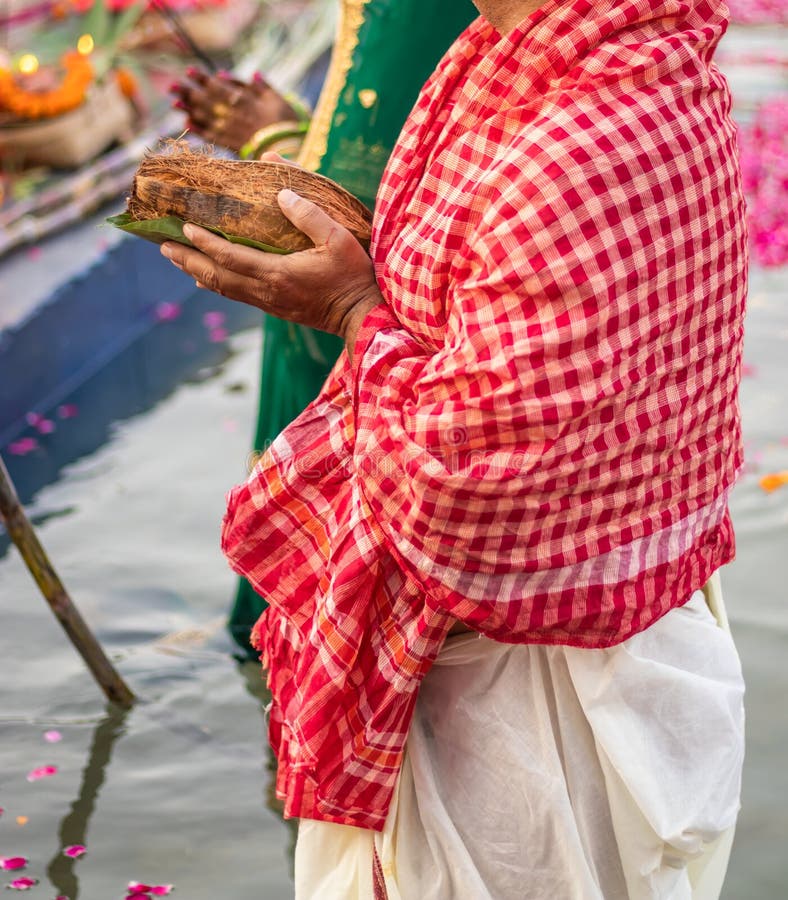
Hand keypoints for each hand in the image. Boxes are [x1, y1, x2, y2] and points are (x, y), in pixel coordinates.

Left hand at [159, 188, 381, 351]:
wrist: (362, 317)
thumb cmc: (353, 276)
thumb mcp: (339, 239)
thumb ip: (309, 215)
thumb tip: (282, 192)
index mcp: (278, 274)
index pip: (231, 257)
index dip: (205, 244)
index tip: (184, 228)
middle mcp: (267, 291)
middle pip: (217, 277)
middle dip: (188, 261)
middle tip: (163, 247)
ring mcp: (270, 303)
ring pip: (223, 288)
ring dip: (197, 272)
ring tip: (177, 259)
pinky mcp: (276, 309)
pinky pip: (237, 295)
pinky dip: (217, 283)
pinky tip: (207, 277)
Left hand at [170, 69, 296, 152]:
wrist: (289, 152)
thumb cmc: (287, 124)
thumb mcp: (279, 100)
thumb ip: (263, 87)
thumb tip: (252, 74)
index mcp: (244, 101)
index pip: (218, 86)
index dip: (203, 79)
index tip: (189, 71)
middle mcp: (233, 115)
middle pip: (207, 101)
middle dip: (188, 92)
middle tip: (171, 86)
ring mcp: (231, 131)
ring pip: (205, 118)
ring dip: (189, 110)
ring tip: (175, 103)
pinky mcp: (232, 145)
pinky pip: (212, 137)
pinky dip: (199, 130)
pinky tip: (188, 124)